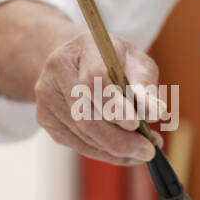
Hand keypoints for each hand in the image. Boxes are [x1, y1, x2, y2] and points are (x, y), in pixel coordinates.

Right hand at [34, 30, 164, 166]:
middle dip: (117, 139)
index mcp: (84, 46)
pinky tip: (123, 154)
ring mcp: (47, 94)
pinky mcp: (45, 117)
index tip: (137, 124)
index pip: (94, 79)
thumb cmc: (114, 61)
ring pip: (80, 133)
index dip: (115, 105)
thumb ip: (145, 86)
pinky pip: (75, 143)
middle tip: (147, 151)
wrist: (78, 59)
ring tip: (141, 152)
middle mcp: (58, 68)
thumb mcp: (136, 63)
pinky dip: (103, 153)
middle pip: (84, 113)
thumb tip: (155, 113)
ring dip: (114, 149)